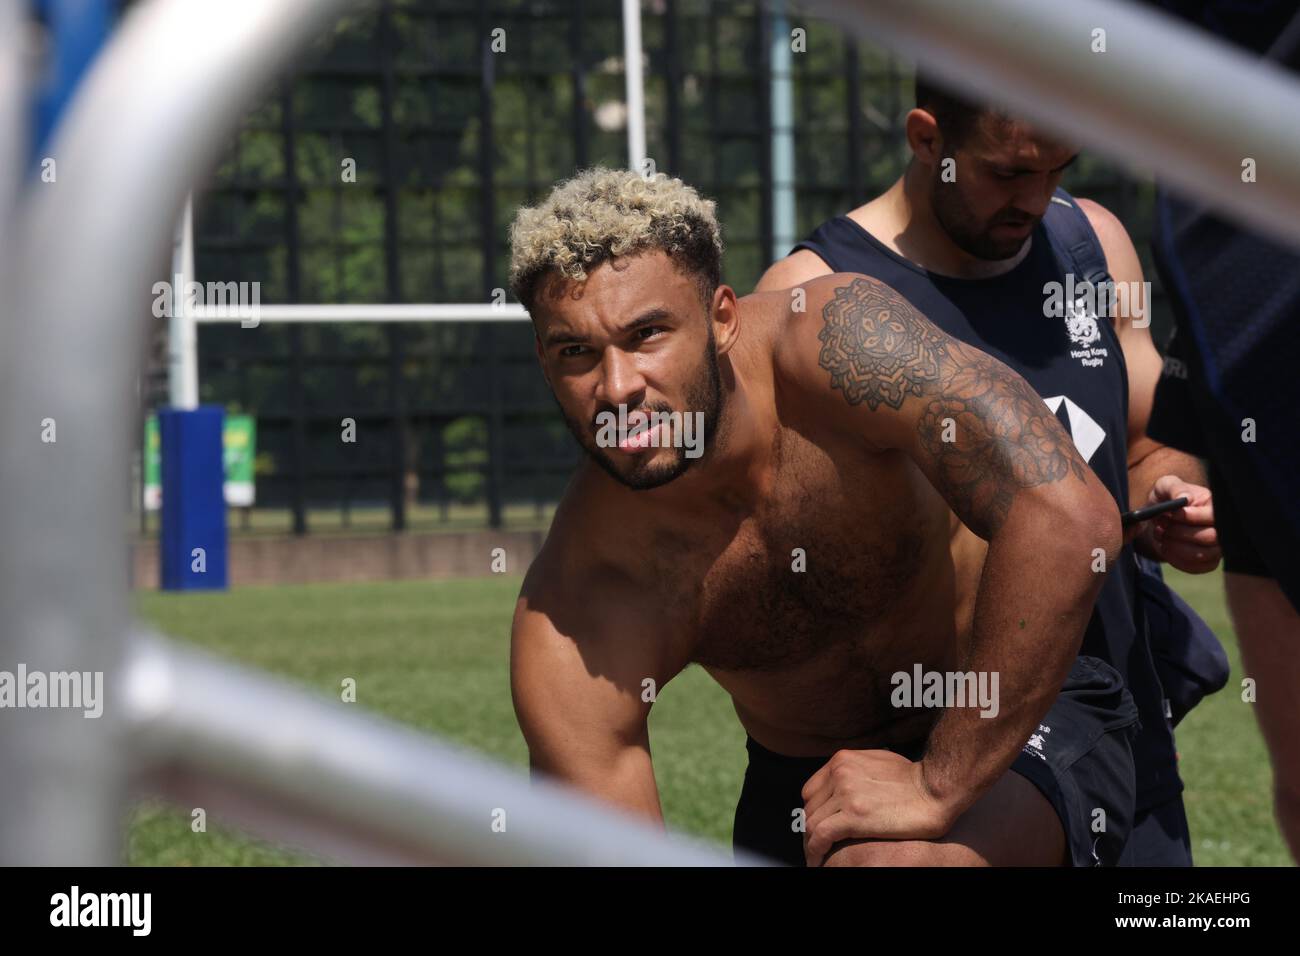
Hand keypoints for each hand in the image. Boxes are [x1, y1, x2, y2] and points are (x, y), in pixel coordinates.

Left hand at [800, 748, 952, 865]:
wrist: (936, 788)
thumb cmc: (915, 779)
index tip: (819, 827)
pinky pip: (821, 835)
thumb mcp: (877, 762)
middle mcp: (839, 774)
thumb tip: (843, 787)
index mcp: (842, 761)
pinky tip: (819, 860)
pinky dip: (815, 850)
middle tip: (818, 847)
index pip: (811, 791)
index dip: (814, 812)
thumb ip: (855, 771)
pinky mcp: (854, 816)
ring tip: (818, 857)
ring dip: (811, 844)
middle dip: (812, 830)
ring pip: (812, 823)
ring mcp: (845, 794)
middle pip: (810, 808)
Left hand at [1129, 474, 1219, 572]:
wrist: (1159, 517)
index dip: (1192, 517)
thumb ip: (1175, 488)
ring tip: (1161, 533)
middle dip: (1180, 532)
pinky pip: (1194, 567)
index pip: (1214, 516)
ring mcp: (1216, 547)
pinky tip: (1164, 546)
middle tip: (1162, 524)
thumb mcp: (1166, 486)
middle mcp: (1221, 528)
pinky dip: (1174, 558)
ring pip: (1201, 554)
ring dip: (1175, 546)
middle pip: (1209, 537)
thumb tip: (1185, 498)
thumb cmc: (1167, 498)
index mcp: (1215, 507)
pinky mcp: (1207, 562)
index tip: (1173, 513)